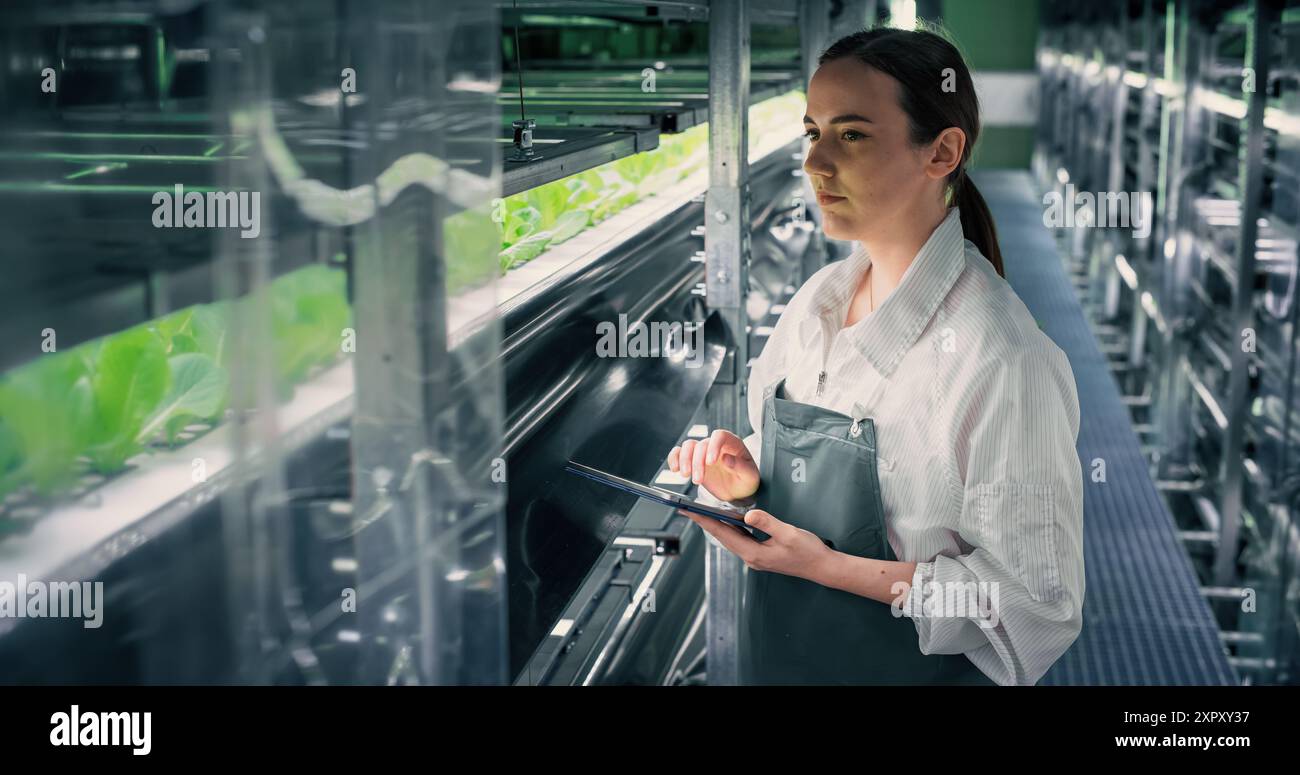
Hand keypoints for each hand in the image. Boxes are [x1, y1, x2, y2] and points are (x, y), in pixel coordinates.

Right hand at [668, 429, 759, 501]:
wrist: (737, 491)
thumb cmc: (746, 481)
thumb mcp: (750, 476)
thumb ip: (741, 467)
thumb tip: (727, 459)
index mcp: (732, 444)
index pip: (720, 435)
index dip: (713, 446)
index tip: (710, 462)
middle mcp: (716, 445)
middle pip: (701, 444)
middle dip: (697, 462)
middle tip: (697, 479)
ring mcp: (703, 452)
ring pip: (688, 446)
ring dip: (684, 460)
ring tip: (686, 475)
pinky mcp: (692, 460)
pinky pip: (679, 453)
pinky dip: (674, 459)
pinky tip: (675, 469)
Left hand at [677, 507, 836, 580]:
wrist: (822, 567)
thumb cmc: (807, 551)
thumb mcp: (788, 533)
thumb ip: (767, 523)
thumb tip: (747, 515)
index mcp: (754, 553)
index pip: (723, 534)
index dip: (704, 521)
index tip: (689, 511)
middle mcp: (751, 557)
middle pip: (723, 537)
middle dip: (705, 522)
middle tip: (688, 508)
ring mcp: (755, 557)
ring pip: (731, 539)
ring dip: (716, 525)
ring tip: (702, 512)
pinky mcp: (761, 554)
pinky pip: (741, 539)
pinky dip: (731, 529)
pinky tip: (728, 520)